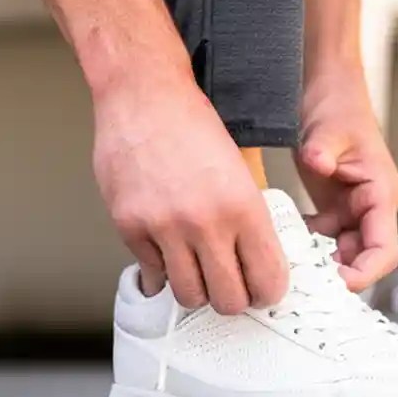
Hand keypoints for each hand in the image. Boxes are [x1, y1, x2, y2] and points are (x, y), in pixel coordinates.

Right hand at [91, 68, 286, 313]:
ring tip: (199, 271)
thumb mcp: (241, 168)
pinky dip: (163, 271)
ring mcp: (164, 229)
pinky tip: (169, 254)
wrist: (144, 96)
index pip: (267, 279)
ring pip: (189, 296)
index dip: (268, 292)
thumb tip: (260, 259)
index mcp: (244, 207)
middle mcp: (206, 223)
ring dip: (197, 290)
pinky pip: (153, 273)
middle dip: (233, 300)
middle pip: (227, 300)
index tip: (263, 290)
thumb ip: (250, 214)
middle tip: (231, 287)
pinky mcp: (129, 228)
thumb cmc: (194, 125)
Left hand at [296, 69, 397, 290]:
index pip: (384, 249)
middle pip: (364, 258)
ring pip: (342, 253)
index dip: (364, 273)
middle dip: (337, 274)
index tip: (336, 284)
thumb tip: (318, 163)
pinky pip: (324, 239)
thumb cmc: (337, 106)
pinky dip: (306, 246)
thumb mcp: (328, 129)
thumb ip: (323, 150)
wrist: (328, 88)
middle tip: (302, 284)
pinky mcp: (335, 207)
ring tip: (289, 267)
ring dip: (319, 263)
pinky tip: (283, 243)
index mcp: (381, 194)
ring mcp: (353, 209)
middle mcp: (371, 207)